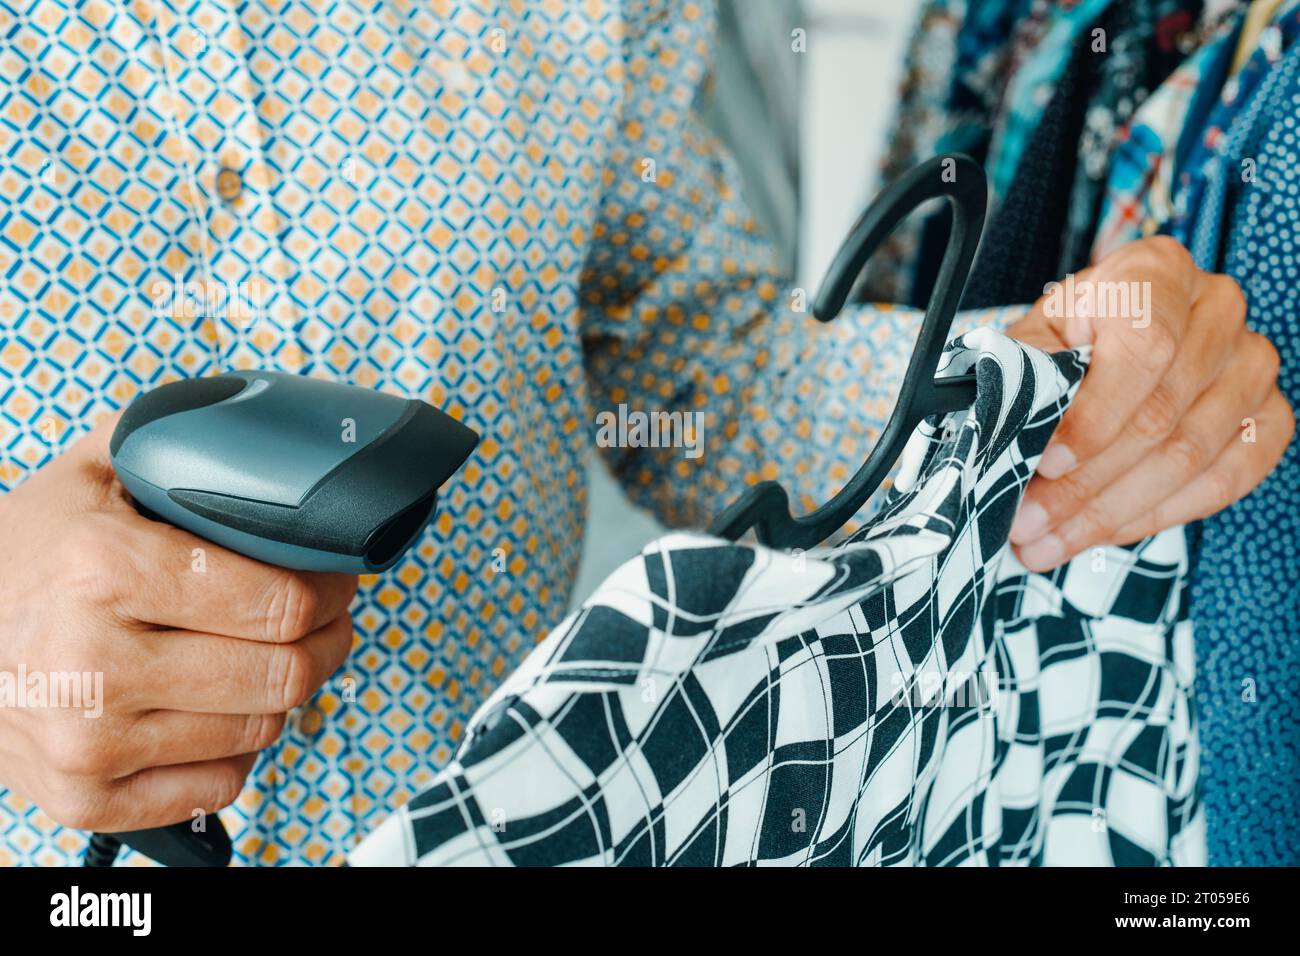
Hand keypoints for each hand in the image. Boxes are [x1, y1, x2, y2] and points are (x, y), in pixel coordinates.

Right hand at [0, 413, 357, 831]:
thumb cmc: (29, 555)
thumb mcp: (92, 475)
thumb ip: (180, 448)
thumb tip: (271, 443)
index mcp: (104, 571)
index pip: (280, 604)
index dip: (329, 590)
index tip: (335, 578)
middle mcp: (94, 666)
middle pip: (284, 673)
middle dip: (326, 640)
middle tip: (324, 619)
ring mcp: (88, 743)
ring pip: (261, 730)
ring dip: (283, 692)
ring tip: (266, 655)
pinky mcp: (86, 799)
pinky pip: (220, 785)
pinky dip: (237, 746)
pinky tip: (216, 707)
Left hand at [1005, 236, 1293, 571]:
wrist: (1105, 350)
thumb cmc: (1065, 344)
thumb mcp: (1034, 346)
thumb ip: (1029, 381)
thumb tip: (1016, 439)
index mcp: (1155, 273)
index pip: (1143, 351)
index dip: (1094, 418)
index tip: (1048, 463)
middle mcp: (1217, 308)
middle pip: (1161, 414)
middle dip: (1085, 485)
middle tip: (1029, 523)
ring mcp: (1252, 363)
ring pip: (1189, 456)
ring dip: (1110, 513)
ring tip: (1047, 541)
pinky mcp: (1271, 416)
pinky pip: (1225, 481)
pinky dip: (1156, 516)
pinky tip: (1101, 534)